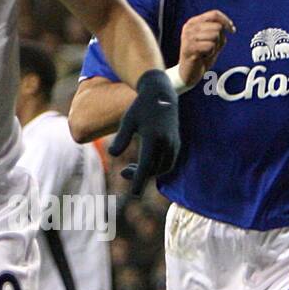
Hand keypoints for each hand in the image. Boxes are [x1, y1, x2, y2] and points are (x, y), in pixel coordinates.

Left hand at [109, 69, 179, 197]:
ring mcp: (174, 144)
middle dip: (139, 175)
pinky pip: (168, 163)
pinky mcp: (177, 144)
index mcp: (153, 136)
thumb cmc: (141, 108)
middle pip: (154, 169)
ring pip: (162, 168)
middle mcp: (166, 142)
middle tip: (123, 173)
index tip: (134, 194)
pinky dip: (156, 168)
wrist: (162, 95)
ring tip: (130, 169)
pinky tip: (144, 164)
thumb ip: (121, 138)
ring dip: (148, 172)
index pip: (146, 164)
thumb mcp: (127, 120)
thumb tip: (112, 154)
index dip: (139, 180)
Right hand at [177, 10, 234, 87]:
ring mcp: (188, 37)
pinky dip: (211, 53)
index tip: (232, 30)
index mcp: (193, 22)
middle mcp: (189, 27)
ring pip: (215, 35)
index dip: (226, 21)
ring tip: (206, 52)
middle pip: (217, 26)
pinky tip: (203, 57)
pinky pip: (210, 46)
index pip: (214, 14)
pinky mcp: (189, 48)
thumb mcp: (212, 40)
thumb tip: (228, 27)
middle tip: (210, 48)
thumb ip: (218, 31)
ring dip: (215, 47)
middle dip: (219, 39)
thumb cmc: (201, 56)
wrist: (188, 74)